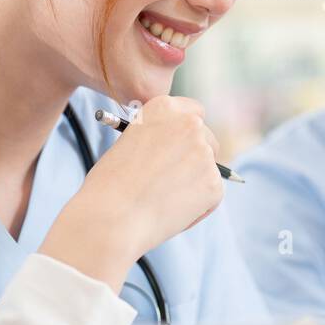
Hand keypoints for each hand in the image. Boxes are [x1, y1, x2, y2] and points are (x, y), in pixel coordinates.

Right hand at [39, 96, 223, 291]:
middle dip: (196, 158)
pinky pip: (212, 195)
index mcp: (165, 108)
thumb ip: (157, 140)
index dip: (186, 132)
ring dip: (194, 184)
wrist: (112, 217)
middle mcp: (190, 125)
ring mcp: (205, 154)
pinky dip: (197, 207)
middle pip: (207, 140)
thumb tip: (175, 152)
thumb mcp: (128, 143)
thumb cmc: (109, 185)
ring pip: (209, 170)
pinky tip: (170, 213)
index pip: (194, 112)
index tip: (181, 146)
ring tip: (161, 201)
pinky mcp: (214, 183)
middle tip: (173, 180)